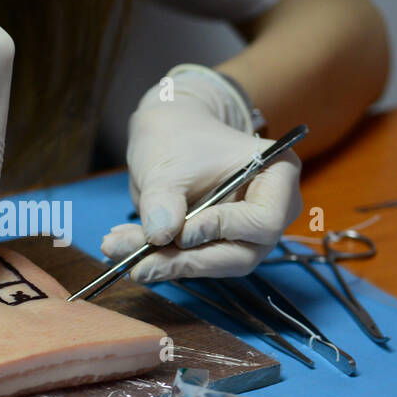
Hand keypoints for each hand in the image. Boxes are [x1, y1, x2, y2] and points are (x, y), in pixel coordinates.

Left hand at [101, 71, 301, 281]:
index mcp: (277, 176)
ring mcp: (248, 233)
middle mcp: (272, 211)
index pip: (264, 221)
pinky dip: (160, 260)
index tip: (182, 233)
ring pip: (214, 264)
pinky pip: (195, 262)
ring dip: (166, 263)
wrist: (168, 132)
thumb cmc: (177, 135)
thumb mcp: (165, 164)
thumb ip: (163, 200)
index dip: (224, 230)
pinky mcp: (220, 246)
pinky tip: (125, 249)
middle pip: (240, 254)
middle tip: (139, 263)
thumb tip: (159, 237)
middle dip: (186, 260)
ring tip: (119, 249)